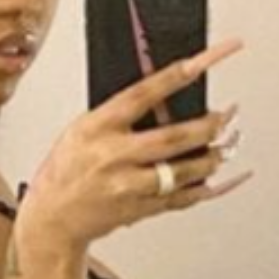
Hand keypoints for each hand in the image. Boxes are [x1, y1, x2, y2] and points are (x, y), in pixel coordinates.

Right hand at [17, 37, 248, 254]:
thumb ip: (120, 114)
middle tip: (226, 116)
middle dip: (207, 126)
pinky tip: (219, 179)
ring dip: (212, 157)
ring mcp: (127, 187)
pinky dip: (205, 189)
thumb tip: (164, 94)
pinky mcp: (138, 210)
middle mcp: (113, 157)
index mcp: (96, 128)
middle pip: (172, 138)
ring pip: (183, 172)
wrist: (52, 218)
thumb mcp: (82, 130)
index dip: (176, 75)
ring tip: (226, 145)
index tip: (203, 59)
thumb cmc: (65, 170)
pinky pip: (181, 200)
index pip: (142, 94)